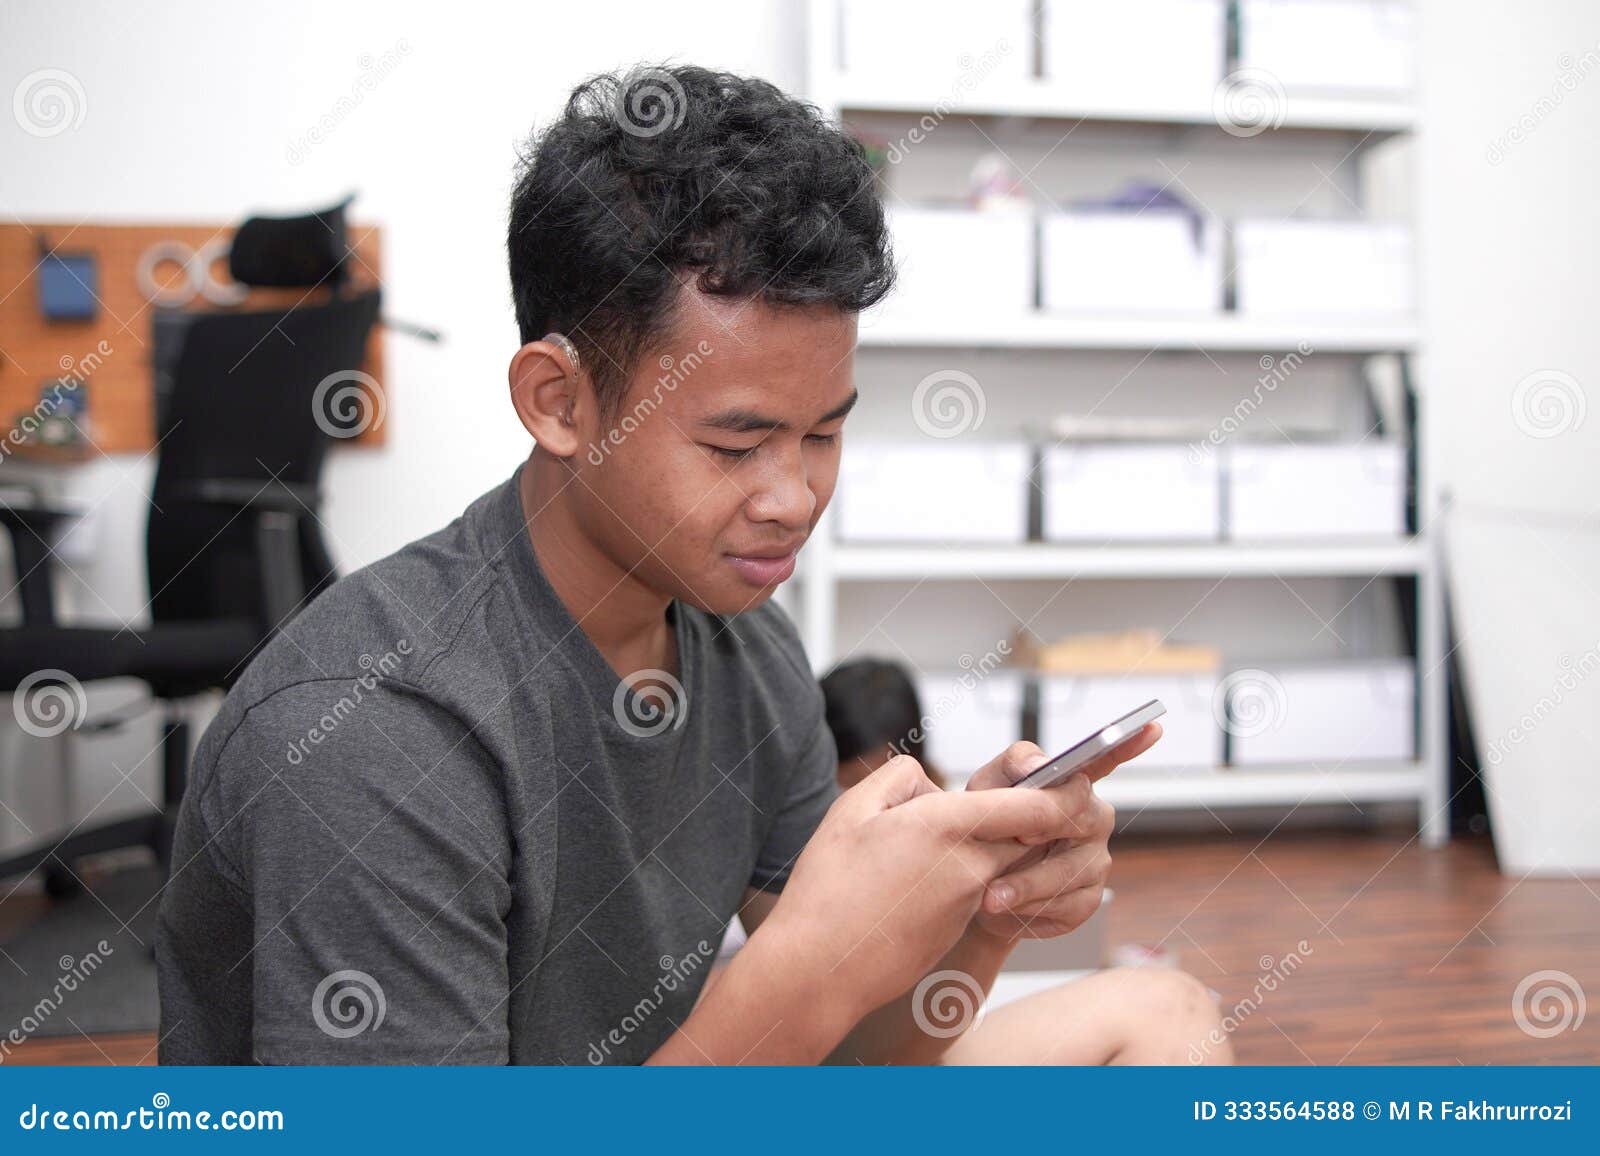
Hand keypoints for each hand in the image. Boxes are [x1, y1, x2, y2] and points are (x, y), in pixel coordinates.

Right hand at [760, 753, 1088, 1023]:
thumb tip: (930, 781)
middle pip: (1032, 834)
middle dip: (1038, 815)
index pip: (1035, 806)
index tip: (1071, 776)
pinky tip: (922, 877)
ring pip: (1007, 861)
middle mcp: (970, 865)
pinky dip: (971, 875)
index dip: (1062, 790)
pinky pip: (982, 888)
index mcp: (946, 826)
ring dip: (1000, 844)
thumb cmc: (828, 891)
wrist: (823, 968)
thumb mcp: (851, 810)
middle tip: (1024, 795)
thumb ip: (899, 778)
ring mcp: (969, 901)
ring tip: (947, 836)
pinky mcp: (960, 926)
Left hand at [963, 726, 1159, 941]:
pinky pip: (1067, 906)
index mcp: (1072, 786)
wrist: (971, 886)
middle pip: (1081, 818)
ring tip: (993, 895)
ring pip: (1071, 872)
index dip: (1130, 744)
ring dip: (1026, 885)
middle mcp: (1093, 819)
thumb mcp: (986, 788)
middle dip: (1040, 832)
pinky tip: (1011, 907)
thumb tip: (1039, 765)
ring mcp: (1095, 861)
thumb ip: (1012, 765)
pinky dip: (1032, 909)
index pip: (1106, 759)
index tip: (1153, 725)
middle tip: (1012, 843)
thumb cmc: (984, 827)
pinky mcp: (1087, 900)